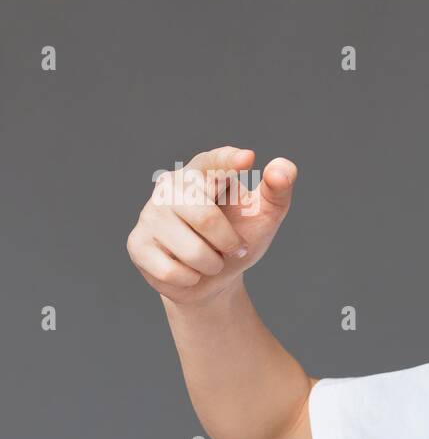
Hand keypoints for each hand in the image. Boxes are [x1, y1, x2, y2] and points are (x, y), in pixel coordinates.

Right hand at [126, 145, 296, 304]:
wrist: (216, 277)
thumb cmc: (240, 236)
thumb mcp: (265, 215)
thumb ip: (278, 190)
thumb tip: (281, 169)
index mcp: (203, 172)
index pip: (213, 163)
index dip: (228, 162)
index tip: (248, 159)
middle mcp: (171, 187)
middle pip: (205, 218)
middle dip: (229, 243)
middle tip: (234, 247)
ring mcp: (150, 214)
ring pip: (192, 251)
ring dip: (213, 264)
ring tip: (209, 258)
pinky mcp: (137, 244)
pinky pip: (172, 271)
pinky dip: (192, 279)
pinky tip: (188, 270)